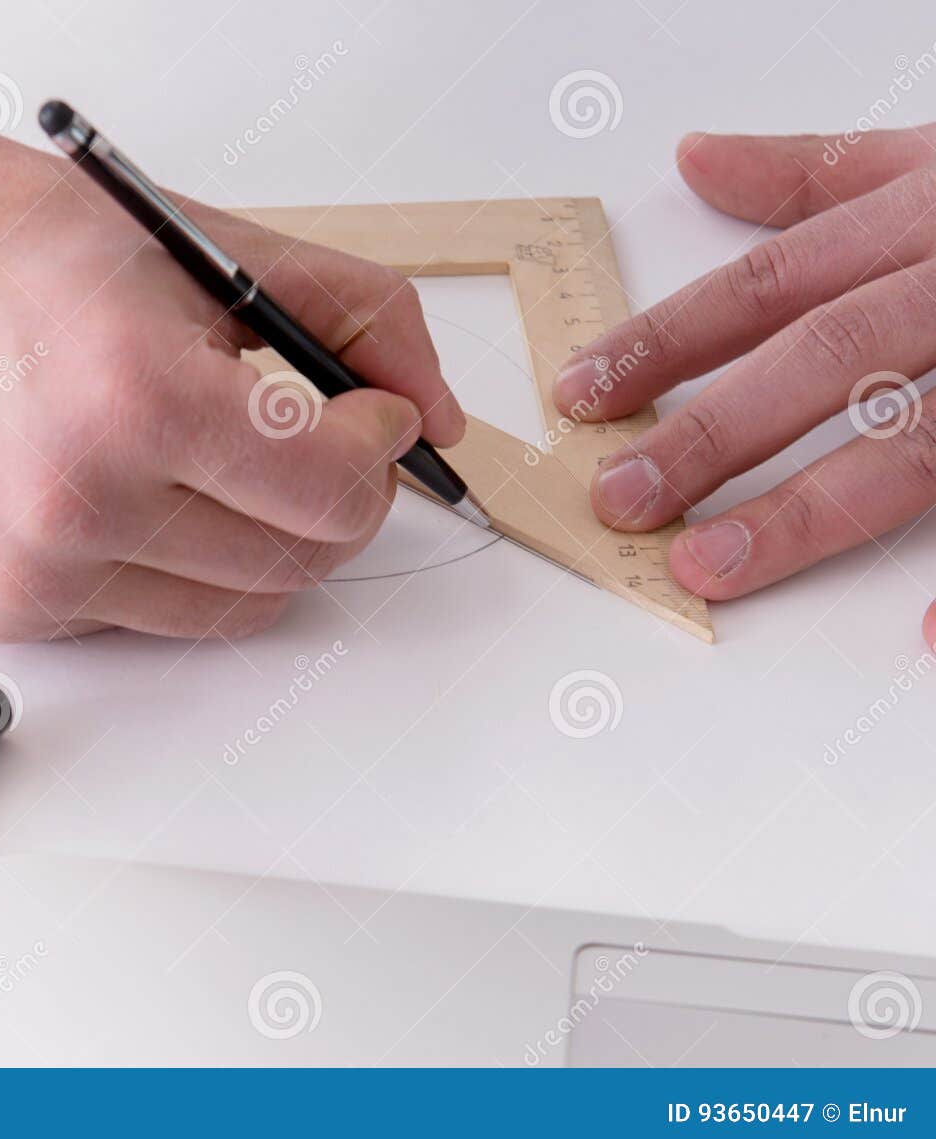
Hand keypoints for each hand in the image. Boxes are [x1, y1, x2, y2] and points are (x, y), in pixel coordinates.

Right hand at [0, 128, 462, 640]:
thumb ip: (349, 312)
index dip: (377, 448)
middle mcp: (79, 502)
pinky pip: (149, 618)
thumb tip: (430, 404)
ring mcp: (34, 569)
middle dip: (336, 501)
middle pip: (297, 562)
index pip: (333, 489)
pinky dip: (175, 566)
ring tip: (222, 460)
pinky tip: (138, 490)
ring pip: (233, 607)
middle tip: (315, 441)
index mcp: (136, 397)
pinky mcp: (2, 608)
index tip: (369, 417)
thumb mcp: (198, 244)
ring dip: (260, 541)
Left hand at [551, 125, 935, 642]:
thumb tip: (699, 159)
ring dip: (809, 507)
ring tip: (712, 565)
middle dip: (713, 430)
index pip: (769, 285)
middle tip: (619, 497)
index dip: (665, 340)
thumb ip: (818, 173)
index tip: (581, 396)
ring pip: (918, 437)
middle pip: (825, 356)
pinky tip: (929, 635)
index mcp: (922, 222)